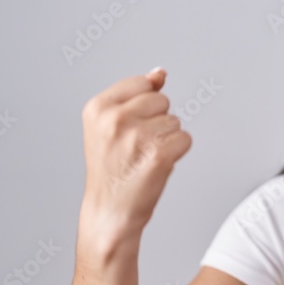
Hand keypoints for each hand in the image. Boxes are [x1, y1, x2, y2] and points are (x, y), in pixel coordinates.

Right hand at [79, 68, 191, 235]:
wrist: (109, 212)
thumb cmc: (111, 169)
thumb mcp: (110, 125)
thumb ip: (135, 95)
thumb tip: (159, 72)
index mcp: (98, 107)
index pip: (142, 84)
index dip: (143, 107)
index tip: (128, 129)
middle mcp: (115, 119)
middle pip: (162, 100)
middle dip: (157, 121)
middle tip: (136, 147)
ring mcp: (137, 137)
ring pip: (175, 121)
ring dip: (167, 139)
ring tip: (144, 158)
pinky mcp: (159, 155)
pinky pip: (185, 139)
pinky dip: (177, 153)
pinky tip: (157, 166)